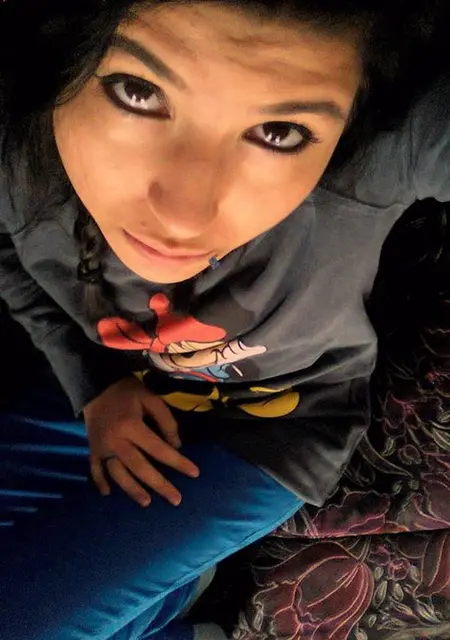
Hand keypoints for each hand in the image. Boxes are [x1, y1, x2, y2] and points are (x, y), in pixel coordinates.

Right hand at [84, 377, 199, 506]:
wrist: (96, 386)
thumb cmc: (128, 392)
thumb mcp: (151, 399)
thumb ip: (166, 421)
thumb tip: (177, 446)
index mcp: (131, 427)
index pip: (159, 449)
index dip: (177, 462)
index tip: (194, 473)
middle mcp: (116, 441)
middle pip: (139, 468)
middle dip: (159, 485)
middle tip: (176, 500)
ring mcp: (101, 447)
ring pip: (117, 473)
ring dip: (132, 489)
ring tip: (147, 502)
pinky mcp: (92, 449)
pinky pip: (95, 469)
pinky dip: (100, 482)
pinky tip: (107, 494)